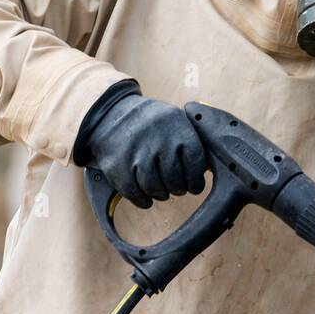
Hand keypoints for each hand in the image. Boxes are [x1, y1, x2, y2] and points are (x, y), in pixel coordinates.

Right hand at [78, 92, 208, 208]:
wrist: (111, 113)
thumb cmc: (151, 123)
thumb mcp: (175, 120)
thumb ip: (191, 142)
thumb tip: (203, 172)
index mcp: (177, 127)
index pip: (196, 163)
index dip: (196, 180)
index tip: (194, 185)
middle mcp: (158, 140)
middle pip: (176, 180)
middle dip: (178, 189)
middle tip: (176, 188)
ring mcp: (136, 153)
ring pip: (155, 189)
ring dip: (161, 195)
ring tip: (162, 191)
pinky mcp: (117, 165)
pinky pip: (134, 193)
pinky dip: (143, 200)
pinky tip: (146, 198)